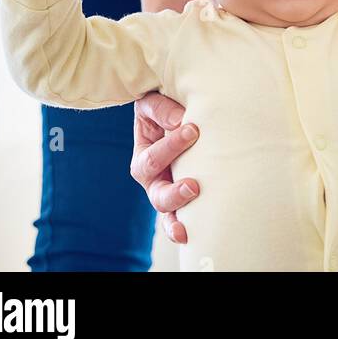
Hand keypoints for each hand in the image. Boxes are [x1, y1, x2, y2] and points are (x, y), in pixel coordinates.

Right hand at [130, 92, 199, 244]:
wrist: (172, 116)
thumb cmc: (161, 110)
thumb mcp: (152, 103)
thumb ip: (161, 109)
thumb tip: (181, 120)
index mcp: (143, 157)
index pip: (153, 158)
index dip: (172, 146)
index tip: (193, 130)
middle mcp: (152, 180)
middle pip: (157, 194)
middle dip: (174, 192)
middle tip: (194, 185)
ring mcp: (167, 192)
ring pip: (167, 212)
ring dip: (178, 217)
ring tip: (191, 221)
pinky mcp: (182, 200)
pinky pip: (177, 220)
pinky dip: (180, 229)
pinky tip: (189, 235)